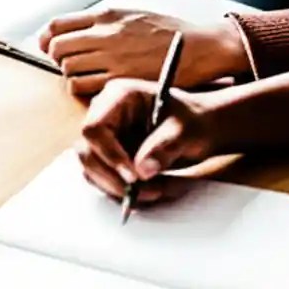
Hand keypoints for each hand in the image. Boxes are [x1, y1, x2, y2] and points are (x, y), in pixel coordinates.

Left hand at [38, 9, 249, 96]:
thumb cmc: (169, 32)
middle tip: (70, 64)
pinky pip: (83, 87)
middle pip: (58, 48)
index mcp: (107, 15)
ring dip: (70, 75)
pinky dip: (82, 90)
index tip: (48, 47)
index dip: (47, 39)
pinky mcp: (120, 79)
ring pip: (68, 69)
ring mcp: (112, 58)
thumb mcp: (133, 14)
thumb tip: (75, 30)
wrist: (200, 47)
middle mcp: (105, 34)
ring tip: (85, 77)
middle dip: (58, 58)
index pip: (58, 25)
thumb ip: (103, 21)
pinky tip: (94, 88)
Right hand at [76, 79, 222, 203]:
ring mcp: (104, 136)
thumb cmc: (194, 120)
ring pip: (91, 169)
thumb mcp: (187, 130)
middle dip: (112, 177)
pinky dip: (121, 190)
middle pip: (87, 151)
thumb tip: (142, 170)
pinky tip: (147, 192)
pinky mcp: (108, 156)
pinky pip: (102, 178)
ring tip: (153, 192)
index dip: (108, 154)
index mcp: (118, 96)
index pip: (94, 128)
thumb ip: (164, 147)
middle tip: (144, 192)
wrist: (201, 128)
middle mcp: (104, 114)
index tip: (133, 177)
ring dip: (117, 187)